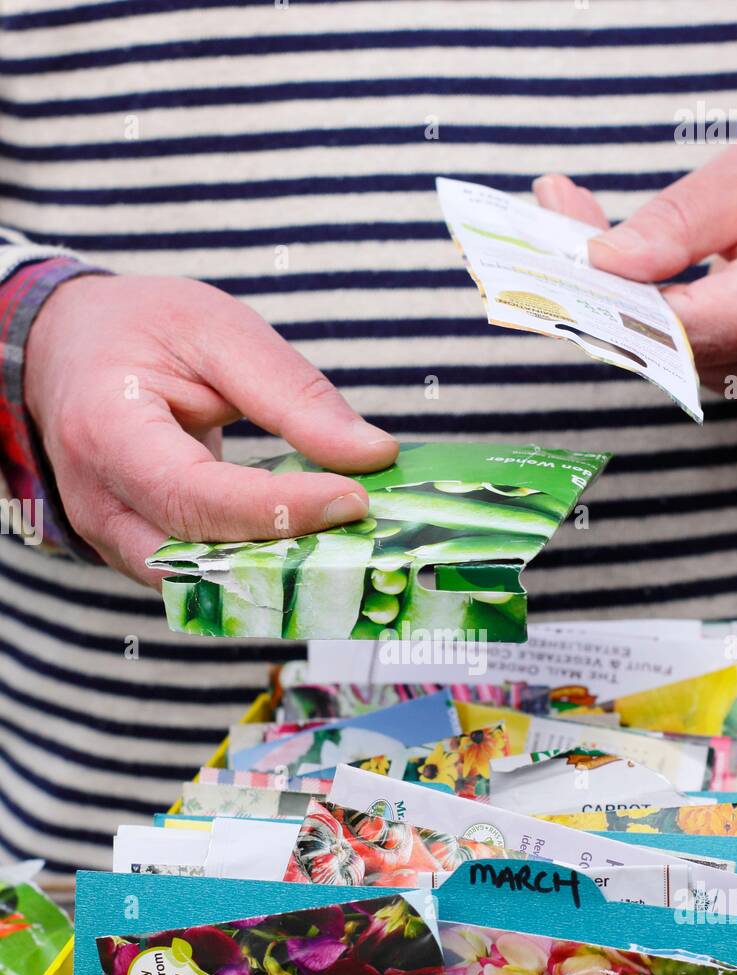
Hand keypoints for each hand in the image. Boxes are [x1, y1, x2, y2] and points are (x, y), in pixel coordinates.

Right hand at [24, 274, 397, 585]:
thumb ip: (294, 394)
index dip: (277, 509)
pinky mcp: (135, 556)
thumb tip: (373, 454)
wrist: (70, 349)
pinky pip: (200, 583)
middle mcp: (97, 502)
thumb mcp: (218, 331)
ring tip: (346, 548)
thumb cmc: (141, 330)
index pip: (195, 495)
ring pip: (200, 588)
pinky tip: (311, 553)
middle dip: (285, 558)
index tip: (353, 499)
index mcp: (106, 431)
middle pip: (195, 562)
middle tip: (366, 536)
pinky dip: (258, 574)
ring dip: (276, 577)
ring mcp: (110, 540)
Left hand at [534, 132, 736, 402]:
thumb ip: (685, 217)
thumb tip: (605, 260)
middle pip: (662, 342)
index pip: (685, 324)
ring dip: (610, 294)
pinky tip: (614, 264)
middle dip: (598, 283)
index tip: (567, 252)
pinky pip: (673, 354)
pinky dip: (637, 310)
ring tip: (574, 219)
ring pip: (659, 351)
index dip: (619, 297)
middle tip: (554, 215)